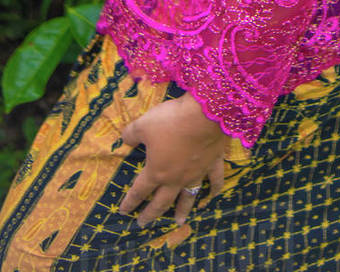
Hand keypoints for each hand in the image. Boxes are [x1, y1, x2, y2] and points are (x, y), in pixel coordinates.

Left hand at [119, 90, 226, 227]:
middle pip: (161, 201)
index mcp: (156, 172)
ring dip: (183, 210)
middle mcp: (175, 178)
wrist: (203, 116)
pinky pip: (215, 180)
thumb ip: (131, 135)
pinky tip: (214, 195)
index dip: (130, 201)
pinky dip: (215, 189)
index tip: (123, 212)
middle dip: (151, 213)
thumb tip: (125, 140)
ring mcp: (196, 173)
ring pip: (188, 197)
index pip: (139, 191)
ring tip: (179, 222)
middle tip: (143, 224)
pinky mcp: (213, 164)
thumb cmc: (170, 122)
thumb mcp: (143, 124)